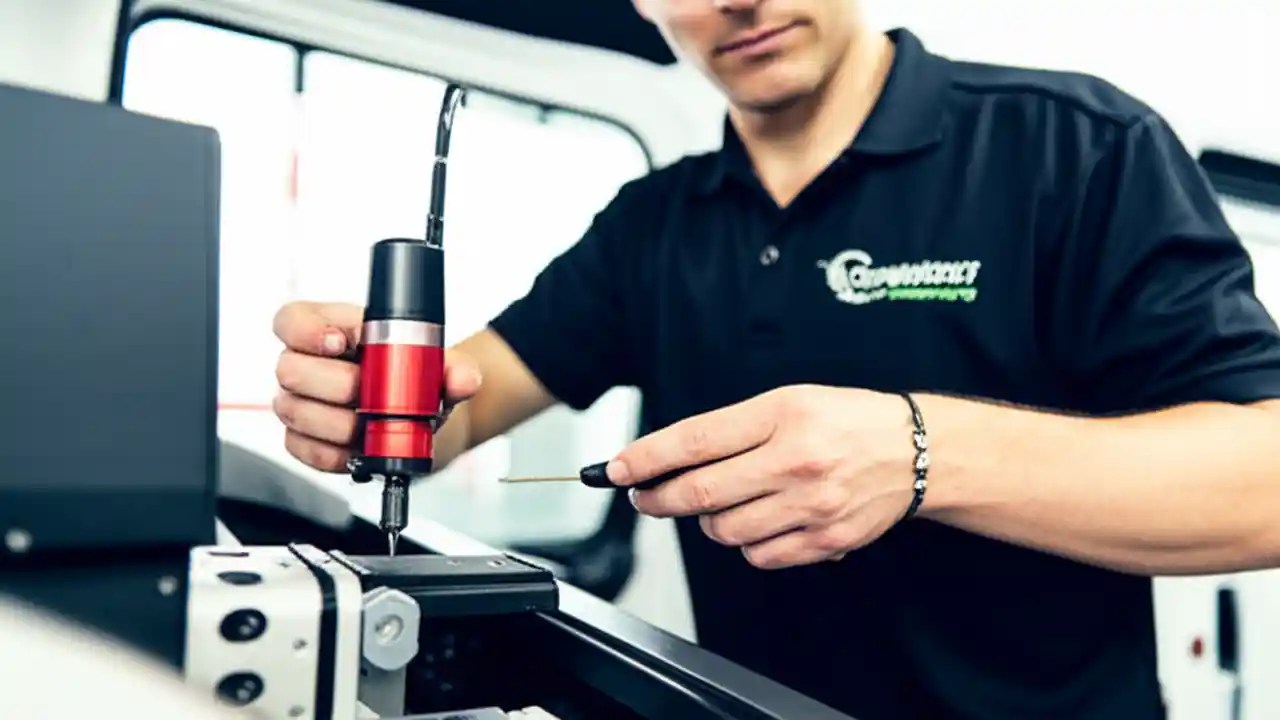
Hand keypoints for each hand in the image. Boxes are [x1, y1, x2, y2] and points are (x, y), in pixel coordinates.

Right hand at [270, 301, 481, 472]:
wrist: (419, 419)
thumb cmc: (415, 379)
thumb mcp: (439, 367)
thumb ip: (455, 368)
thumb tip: (464, 379)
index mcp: (331, 329)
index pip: (292, 320)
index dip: (307, 332)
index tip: (340, 344)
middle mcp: (306, 363)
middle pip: (289, 369)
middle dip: (336, 386)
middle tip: (367, 396)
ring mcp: (299, 401)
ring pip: (292, 410)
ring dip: (337, 424)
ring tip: (368, 425)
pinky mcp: (300, 438)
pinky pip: (301, 447)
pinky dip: (333, 453)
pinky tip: (357, 448)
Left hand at [612, 385, 917, 568]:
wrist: (916, 451)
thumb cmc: (847, 420)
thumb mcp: (789, 401)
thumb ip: (731, 429)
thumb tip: (670, 457)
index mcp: (783, 414)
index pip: (695, 440)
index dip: (646, 458)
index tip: (614, 469)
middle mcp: (796, 460)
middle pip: (700, 493)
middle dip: (657, 498)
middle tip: (643, 495)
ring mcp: (812, 504)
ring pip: (724, 530)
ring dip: (707, 521)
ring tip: (721, 501)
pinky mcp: (825, 539)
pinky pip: (759, 555)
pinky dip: (747, 542)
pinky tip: (759, 520)